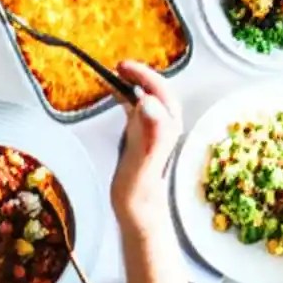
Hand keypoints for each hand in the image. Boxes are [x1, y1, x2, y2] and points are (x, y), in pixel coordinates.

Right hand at [110, 61, 182, 226]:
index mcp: (166, 130)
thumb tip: (147, 102)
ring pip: (150, 98)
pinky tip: (115, 93)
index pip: (160, 93)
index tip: (123, 67)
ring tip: (117, 73)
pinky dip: (128, 96)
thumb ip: (149, 136)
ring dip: (136, 83)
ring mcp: (154, 132)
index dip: (144, 76)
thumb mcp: (142, 166)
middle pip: (158, 92)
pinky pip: (138, 110)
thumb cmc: (139, 196)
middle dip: (141, 75)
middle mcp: (164, 128)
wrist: (140, 216)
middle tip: (119, 66)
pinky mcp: (143, 138)